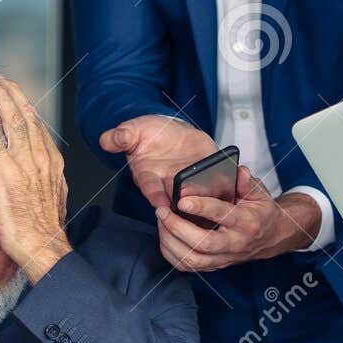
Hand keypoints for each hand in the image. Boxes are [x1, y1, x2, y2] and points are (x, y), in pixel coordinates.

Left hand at [0, 76, 71, 281]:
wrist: (43, 246)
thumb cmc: (42, 230)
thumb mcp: (49, 200)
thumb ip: (42, 183)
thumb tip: (35, 181)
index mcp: (51, 163)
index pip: (37, 126)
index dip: (25, 107)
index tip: (15, 95)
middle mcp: (40, 157)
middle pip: (26, 116)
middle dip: (12, 94)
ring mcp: (25, 163)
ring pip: (11, 120)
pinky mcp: (7, 172)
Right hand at [99, 115, 216, 209]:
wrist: (171, 131)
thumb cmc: (149, 134)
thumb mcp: (133, 131)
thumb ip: (121, 137)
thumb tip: (107, 140)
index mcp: (149, 178)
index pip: (151, 190)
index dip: (156, 197)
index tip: (161, 204)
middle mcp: (169, 186)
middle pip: (177, 201)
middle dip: (184, 207)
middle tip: (192, 211)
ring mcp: (190, 183)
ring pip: (199, 197)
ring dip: (207, 200)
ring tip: (216, 202)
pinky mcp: (208, 177)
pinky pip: (218, 185)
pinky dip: (227, 186)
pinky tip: (236, 186)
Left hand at [155, 165, 320, 271]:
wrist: (270, 237)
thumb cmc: (261, 212)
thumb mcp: (260, 193)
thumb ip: (247, 183)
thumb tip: (239, 172)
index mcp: (247, 222)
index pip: (222, 215)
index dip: (201, 207)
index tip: (182, 199)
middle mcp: (235, 243)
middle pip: (203, 243)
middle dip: (178, 228)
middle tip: (163, 211)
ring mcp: (224, 258)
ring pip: (192, 259)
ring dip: (171, 242)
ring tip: (161, 222)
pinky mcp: (214, 266)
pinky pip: (188, 266)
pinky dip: (171, 253)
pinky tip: (165, 236)